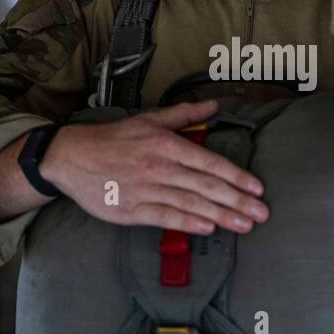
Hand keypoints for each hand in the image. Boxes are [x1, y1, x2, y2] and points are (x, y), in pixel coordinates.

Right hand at [42, 99, 269, 233]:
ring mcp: (145, 190)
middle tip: (262, 213)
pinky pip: (164, 217)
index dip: (236, 176)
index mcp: (166, 144)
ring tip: (245, 225)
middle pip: (205, 186)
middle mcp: (159, 167)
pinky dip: (187, 222)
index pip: (209, 162)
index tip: (257, 188)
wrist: (71, 157)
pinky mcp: (131, 210)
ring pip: (190, 203)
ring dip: (220, 215)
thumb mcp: (149, 120)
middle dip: (237, 201)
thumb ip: (185, 114)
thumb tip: (215, 106)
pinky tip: (207, 228)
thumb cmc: (113, 139)